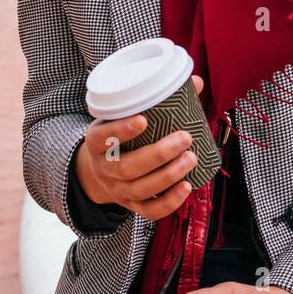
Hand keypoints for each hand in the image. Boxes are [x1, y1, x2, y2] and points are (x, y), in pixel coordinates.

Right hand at [74, 75, 203, 220]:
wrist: (97, 171)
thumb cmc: (118, 137)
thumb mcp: (123, 117)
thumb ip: (156, 101)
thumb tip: (196, 82)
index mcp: (96, 143)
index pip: (101, 138)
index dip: (120, 131)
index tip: (142, 119)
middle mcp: (104, 169)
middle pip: (127, 167)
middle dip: (158, 154)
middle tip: (184, 138)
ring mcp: (117, 189)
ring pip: (140, 189)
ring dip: (169, 175)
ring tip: (191, 158)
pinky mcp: (131, 204)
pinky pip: (149, 210)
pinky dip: (169, 202)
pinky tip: (187, 186)